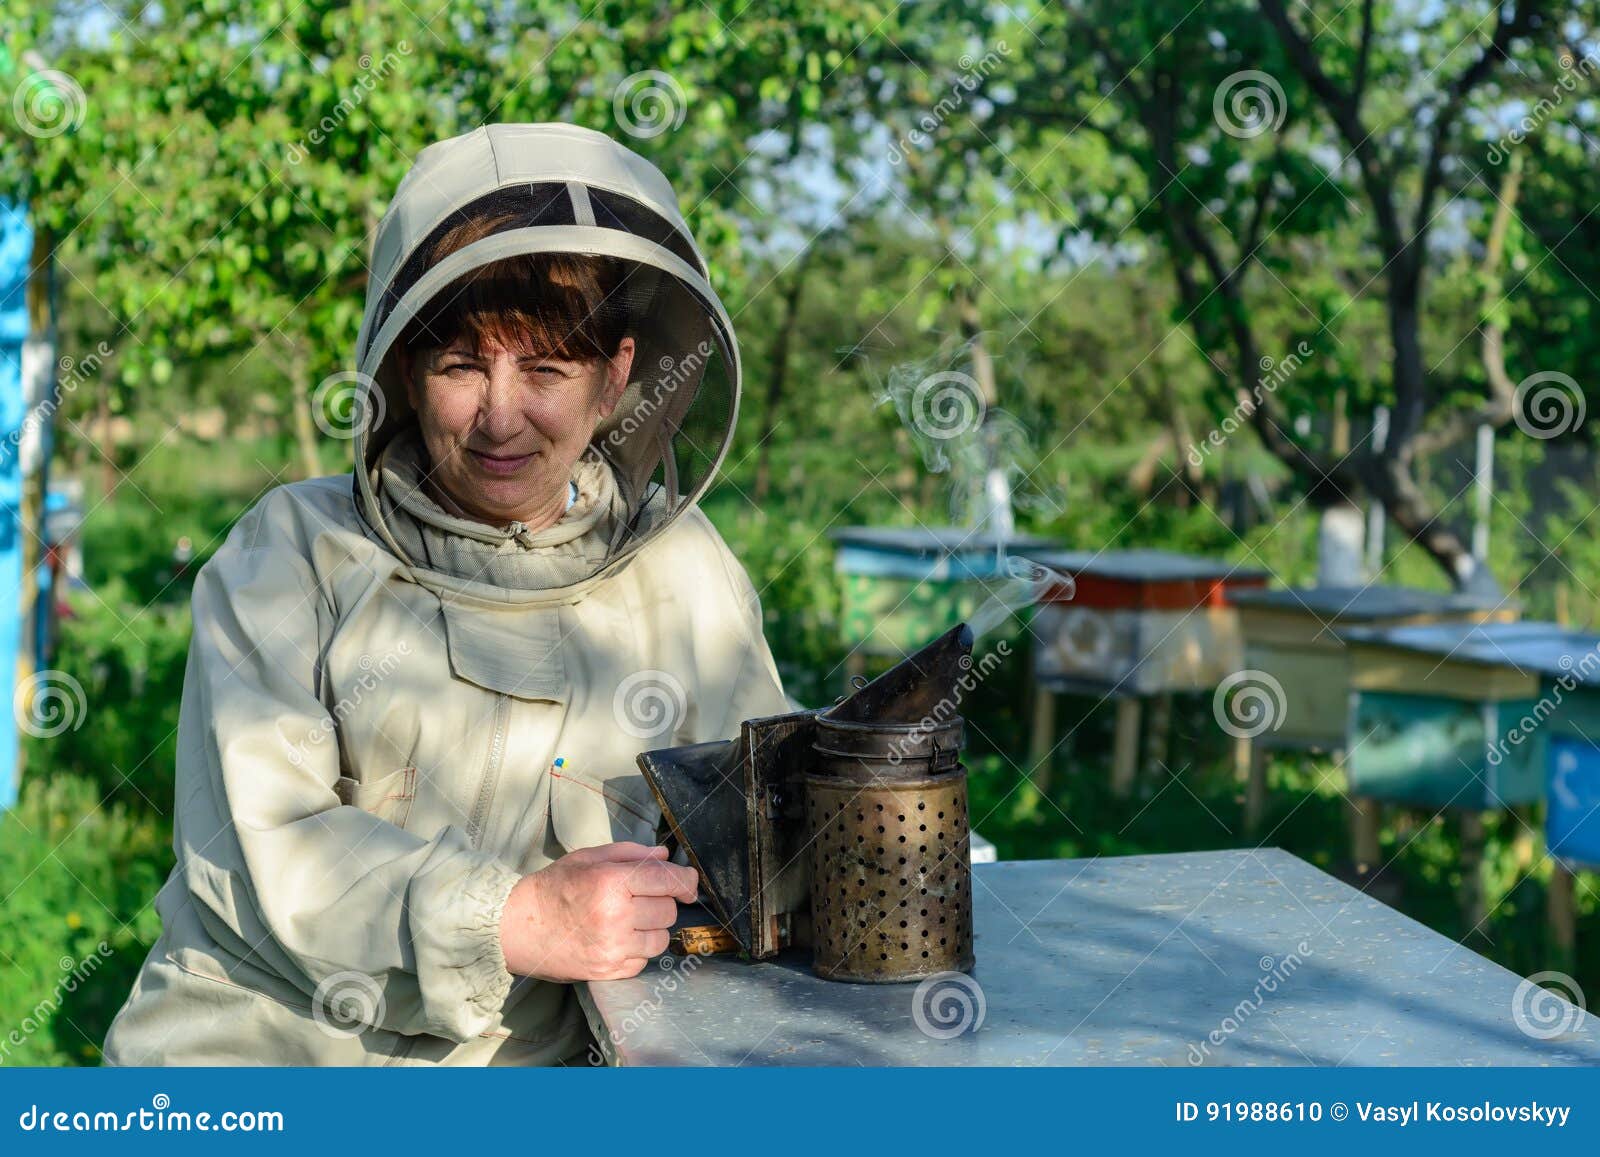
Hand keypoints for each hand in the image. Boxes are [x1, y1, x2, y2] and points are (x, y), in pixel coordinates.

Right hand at [498, 842, 697, 982]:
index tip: (688, 883)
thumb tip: (665, 857)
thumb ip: (632, 854)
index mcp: (611, 883)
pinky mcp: (609, 971)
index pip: (667, 881)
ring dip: (652, 928)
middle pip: (668, 911)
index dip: (685, 880)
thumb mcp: (590, 859)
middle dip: (661, 902)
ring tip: (629, 920)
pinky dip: (637, 950)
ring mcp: (612, 948)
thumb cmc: (554, 888)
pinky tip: (618, 938)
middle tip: (640, 899)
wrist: (518, 927)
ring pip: (660, 939)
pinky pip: (643, 961)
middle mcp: (615, 917)